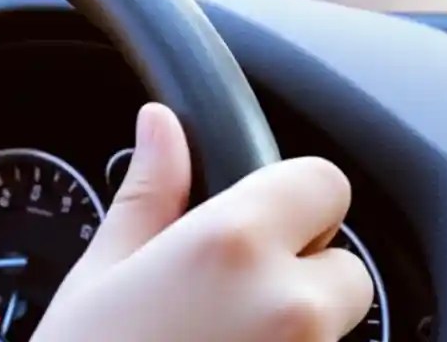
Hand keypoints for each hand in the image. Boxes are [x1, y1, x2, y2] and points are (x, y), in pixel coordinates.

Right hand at [34, 104, 373, 341]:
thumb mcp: (102, 273)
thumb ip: (150, 191)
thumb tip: (160, 125)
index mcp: (231, 244)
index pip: (325, 182)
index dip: (292, 197)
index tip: (258, 219)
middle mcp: (287, 302)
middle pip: (344, 261)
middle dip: (300, 273)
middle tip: (228, 297)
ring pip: (337, 325)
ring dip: (297, 327)